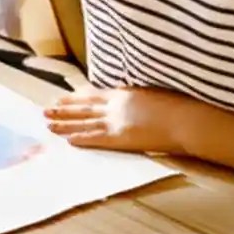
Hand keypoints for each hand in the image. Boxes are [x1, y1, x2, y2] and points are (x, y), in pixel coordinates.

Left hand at [43, 87, 184, 153]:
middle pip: (84, 108)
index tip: (64, 97)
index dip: (77, 97)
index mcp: (124, 92)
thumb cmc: (179, 106)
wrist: (187, 118)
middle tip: (45, 110)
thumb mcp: (153, 94)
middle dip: (64, 109)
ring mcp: (117, 121)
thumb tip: (131, 100)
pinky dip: (81, 139)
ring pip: (84, 123)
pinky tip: (67, 140)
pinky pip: (96, 138)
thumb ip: (137, 97)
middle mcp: (116, 105)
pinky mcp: (121, 138)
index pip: (94, 95)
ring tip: (48, 124)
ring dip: (65, 124)